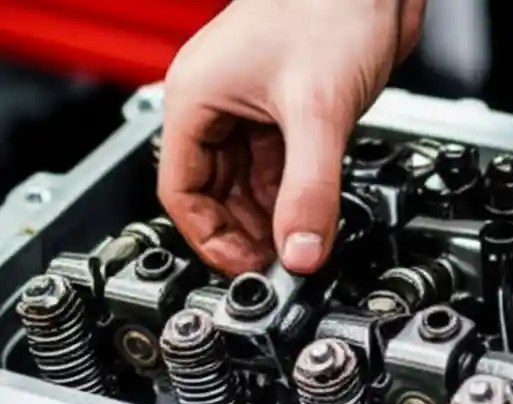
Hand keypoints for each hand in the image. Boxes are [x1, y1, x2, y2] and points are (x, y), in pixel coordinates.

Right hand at [158, 0, 425, 275]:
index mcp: (197, 99)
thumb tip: (302, 251)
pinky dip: (292, 194)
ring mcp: (253, 107)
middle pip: (215, 191)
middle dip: (244, 233)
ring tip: (297, 250)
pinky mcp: (290, 108)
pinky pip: (279, 165)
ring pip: (248, 181)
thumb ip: (311, 189)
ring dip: (270, 218)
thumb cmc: (328, 10)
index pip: (182, 190)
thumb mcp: (318, 112)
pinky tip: (312, 216)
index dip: (211, 237)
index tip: (246, 268)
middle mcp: (218, 105)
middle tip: (278, 266)